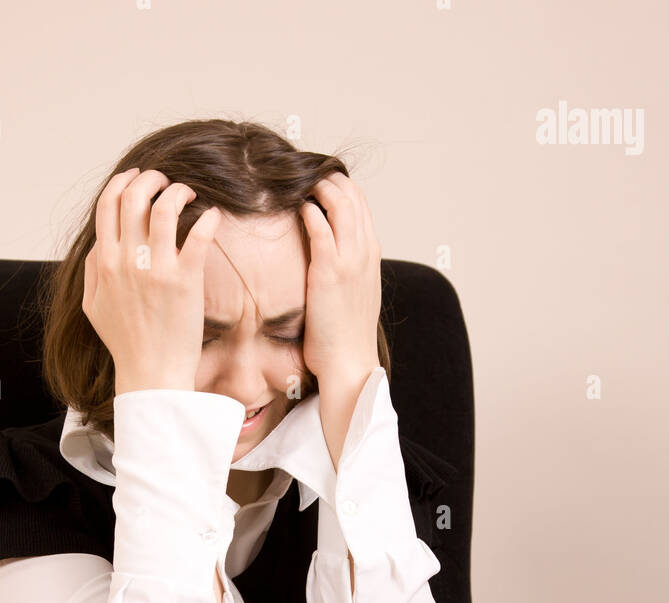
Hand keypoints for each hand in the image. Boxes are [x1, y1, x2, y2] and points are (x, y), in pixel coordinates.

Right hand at [82, 168, 220, 392]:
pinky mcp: (185, 281)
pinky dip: (209, 219)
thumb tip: (100, 243)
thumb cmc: (125, 344)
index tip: (137, 177)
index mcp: (105, 263)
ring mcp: (157, 269)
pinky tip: (213, 216)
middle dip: (152, 178)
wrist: (151, 374)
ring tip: (189, 194)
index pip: (108, 204)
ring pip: (165, 207)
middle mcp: (128, 260)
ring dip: (179, 191)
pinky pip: (199, 236)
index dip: (123, 181)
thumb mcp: (93, 307)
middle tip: (166, 181)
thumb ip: (92, 270)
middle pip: (134, 196)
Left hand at [297, 172, 381, 388]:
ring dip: (318, 186)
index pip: (360, 204)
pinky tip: (297, 208)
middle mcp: (365, 251)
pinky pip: (320, 226)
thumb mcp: (353, 294)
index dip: (339, 186)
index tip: (317, 182)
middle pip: (352, 195)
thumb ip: (345, 269)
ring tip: (298, 184)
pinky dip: (309, 210)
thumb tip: (325, 257)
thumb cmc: (345, 335)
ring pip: (340, 202)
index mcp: (371, 254)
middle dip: (327, 178)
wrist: (349, 363)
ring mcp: (350, 259)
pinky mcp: (330, 271)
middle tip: (303, 174)